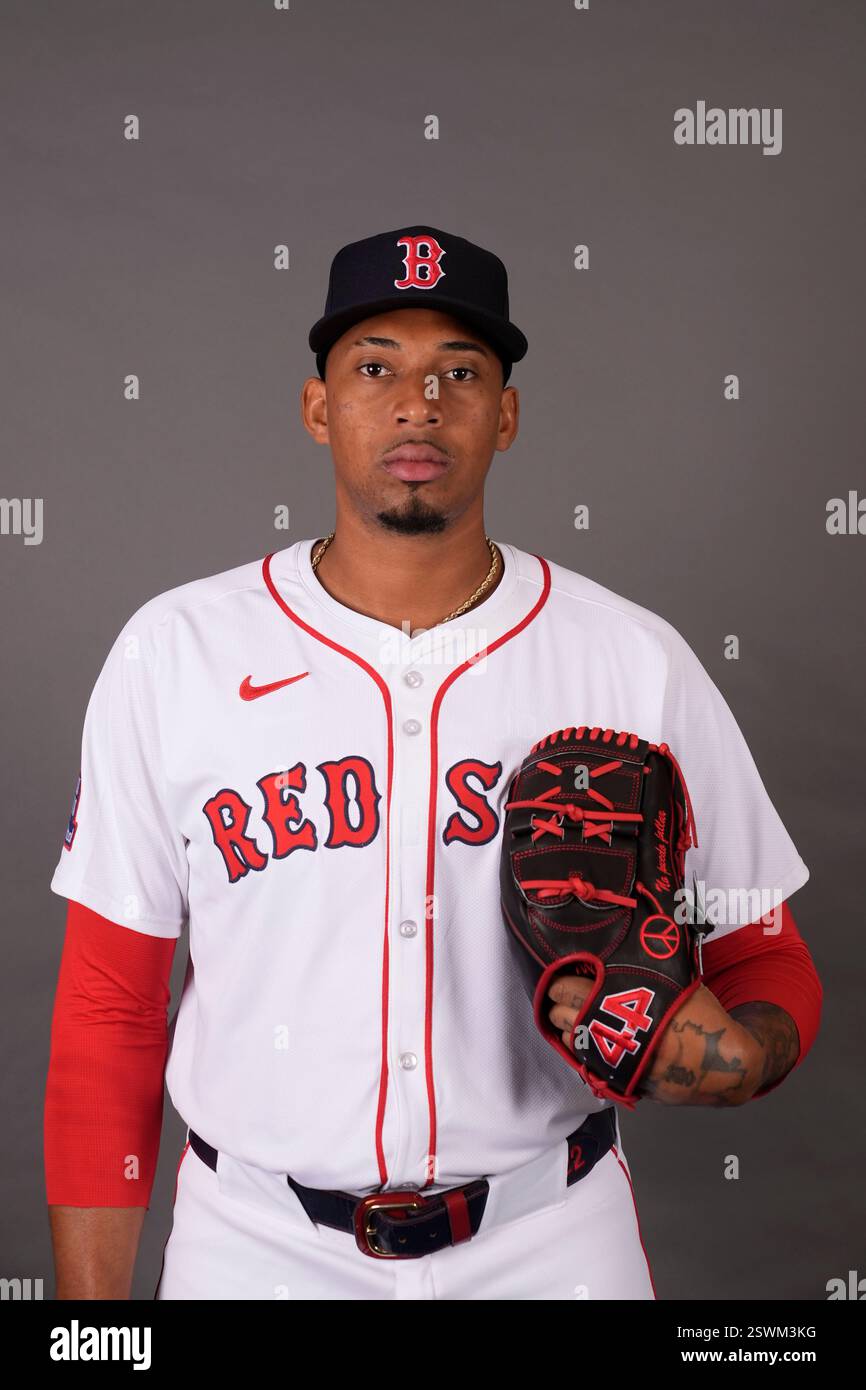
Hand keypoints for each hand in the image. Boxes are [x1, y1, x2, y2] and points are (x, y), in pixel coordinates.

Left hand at [547, 974, 763, 1104]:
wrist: (723, 1062)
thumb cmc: (702, 1017)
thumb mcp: (675, 983)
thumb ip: (643, 971)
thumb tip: (622, 946)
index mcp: (626, 1000)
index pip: (571, 989)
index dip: (559, 983)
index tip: (558, 979)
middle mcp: (616, 1030)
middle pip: (562, 1014)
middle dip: (556, 1006)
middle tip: (559, 998)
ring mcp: (616, 1058)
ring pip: (570, 1041)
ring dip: (566, 1029)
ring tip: (570, 1019)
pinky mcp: (621, 1079)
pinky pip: (586, 1063)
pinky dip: (582, 1051)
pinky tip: (586, 1041)